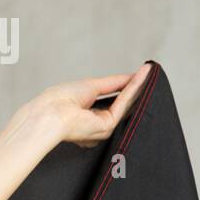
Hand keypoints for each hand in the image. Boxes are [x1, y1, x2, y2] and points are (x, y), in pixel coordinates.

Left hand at [30, 63, 153, 147]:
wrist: (50, 113)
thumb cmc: (60, 100)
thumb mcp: (91, 86)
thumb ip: (114, 83)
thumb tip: (131, 76)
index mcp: (88, 116)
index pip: (111, 101)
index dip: (124, 87)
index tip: (138, 74)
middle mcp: (95, 125)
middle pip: (121, 104)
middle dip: (134, 87)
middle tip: (148, 72)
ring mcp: (101, 129)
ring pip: (125, 104)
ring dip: (137, 86)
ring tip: (149, 71)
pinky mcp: (106, 128)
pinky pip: (123, 104)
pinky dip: (134, 88)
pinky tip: (143, 76)